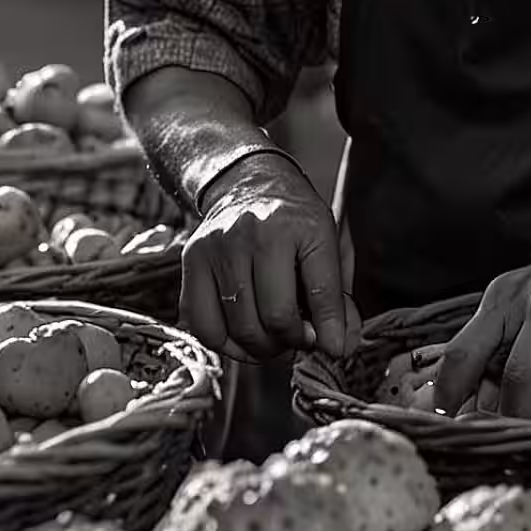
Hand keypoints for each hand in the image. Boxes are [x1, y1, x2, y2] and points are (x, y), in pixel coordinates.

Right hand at [180, 152, 359, 365]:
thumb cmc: (294, 220)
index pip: (321, 292)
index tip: (331, 346)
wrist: (248, 182)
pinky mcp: (192, 260)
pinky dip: (226, 345)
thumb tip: (338, 347)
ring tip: (274, 338)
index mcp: (300, 224)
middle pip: (274, 317)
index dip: (328, 331)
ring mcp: (219, 246)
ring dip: (261, 348)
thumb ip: (338, 297)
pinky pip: (203, 325)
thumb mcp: (329, 244)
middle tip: (299, 338)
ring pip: (239, 327)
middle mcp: (255, 232)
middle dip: (293, 341)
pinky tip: (243, 337)